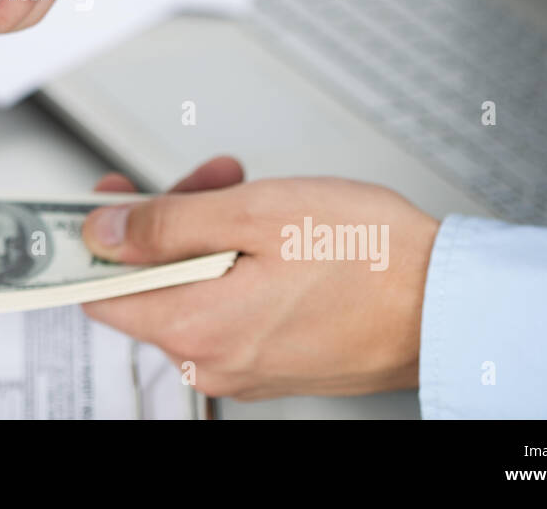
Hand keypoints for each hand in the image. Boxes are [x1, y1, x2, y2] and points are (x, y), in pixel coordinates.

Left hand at [80, 159, 439, 400]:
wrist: (450, 304)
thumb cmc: (371, 259)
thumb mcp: (254, 213)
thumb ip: (165, 223)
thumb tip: (103, 232)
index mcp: (195, 329)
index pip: (100, 293)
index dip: (95, 240)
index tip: (101, 202)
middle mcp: (213, 361)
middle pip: (152, 283)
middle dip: (169, 220)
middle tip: (206, 179)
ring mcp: (245, 366)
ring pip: (194, 286)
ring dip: (208, 232)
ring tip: (249, 191)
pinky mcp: (274, 360)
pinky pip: (230, 304)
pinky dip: (236, 261)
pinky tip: (269, 227)